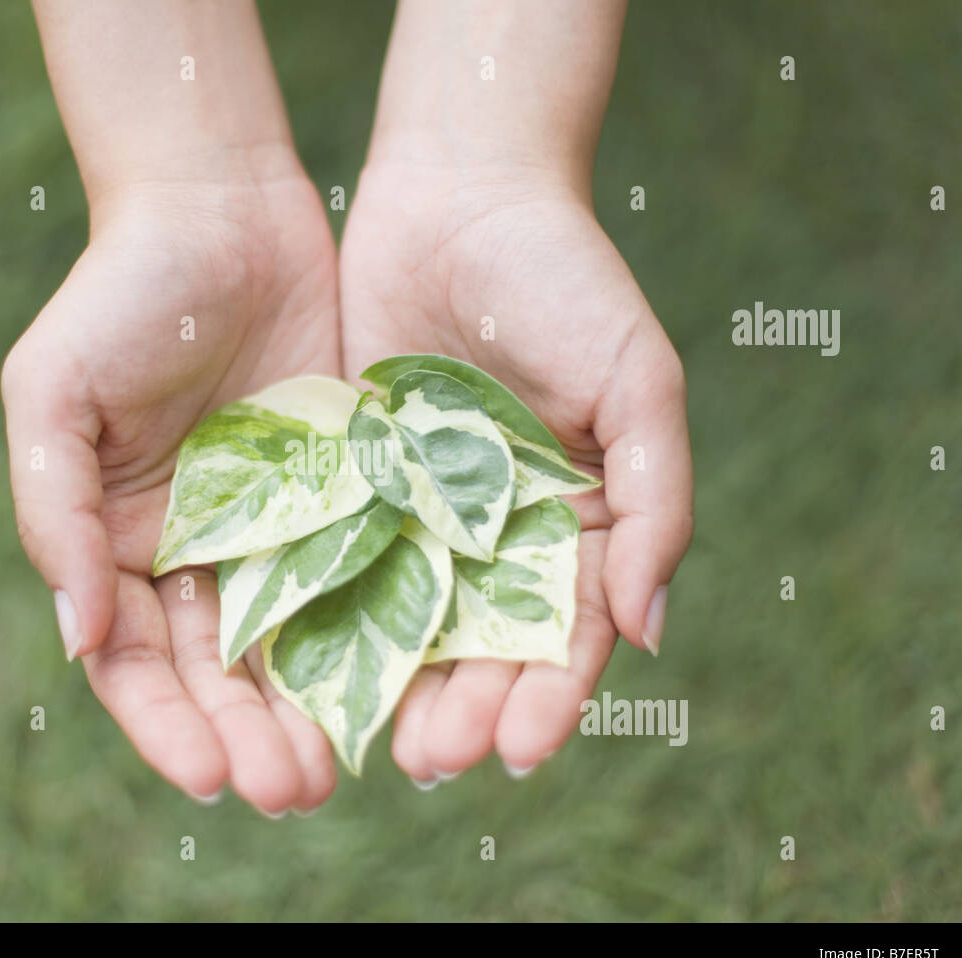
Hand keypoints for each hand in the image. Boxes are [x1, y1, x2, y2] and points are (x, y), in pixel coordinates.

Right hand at [1, 166, 340, 813]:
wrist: (222, 209)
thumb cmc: (120, 297)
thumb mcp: (54, 397)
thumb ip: (55, 513)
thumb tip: (78, 637)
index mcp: (122, 544)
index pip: (139, 664)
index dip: (168, 725)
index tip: (209, 777)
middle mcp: (201, 551)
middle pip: (224, 672)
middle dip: (251, 736)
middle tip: (293, 791)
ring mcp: (278, 526)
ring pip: (296, 640)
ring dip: (314, 708)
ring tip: (344, 766)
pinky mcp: (347, 491)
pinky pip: (362, 572)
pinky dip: (373, 631)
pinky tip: (400, 680)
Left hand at [340, 158, 693, 782]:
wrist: (460, 195)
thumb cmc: (567, 281)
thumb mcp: (636, 382)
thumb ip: (656, 501)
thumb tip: (649, 634)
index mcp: (574, 524)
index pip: (566, 633)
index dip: (550, 696)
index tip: (523, 748)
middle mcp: (495, 534)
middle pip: (481, 646)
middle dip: (463, 707)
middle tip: (432, 759)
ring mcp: (418, 514)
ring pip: (405, 622)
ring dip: (392, 687)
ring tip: (371, 742)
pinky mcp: (348, 485)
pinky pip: (337, 560)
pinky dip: (327, 615)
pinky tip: (305, 668)